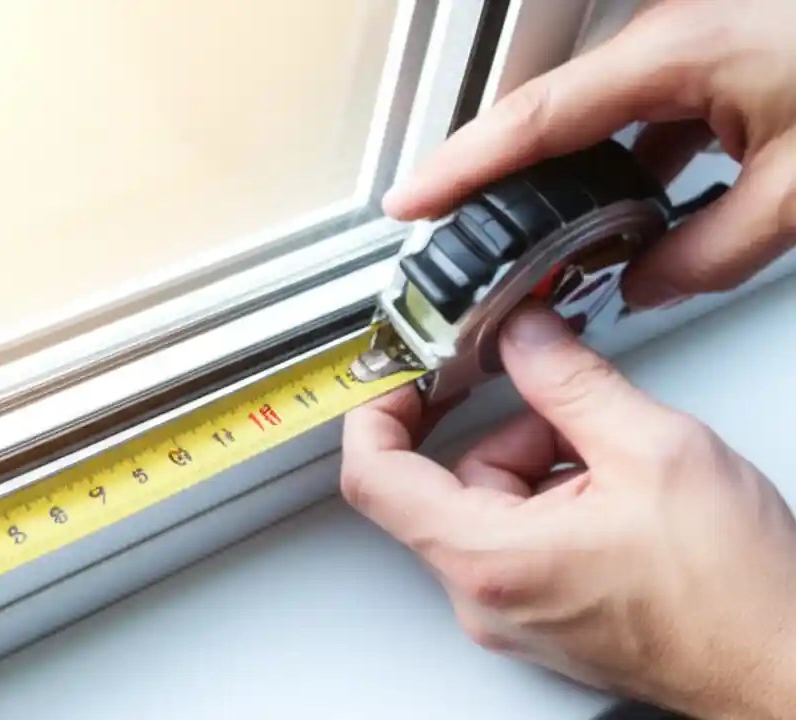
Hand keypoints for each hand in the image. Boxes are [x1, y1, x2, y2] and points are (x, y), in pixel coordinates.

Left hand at [340, 305, 795, 718]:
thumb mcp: (654, 451)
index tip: (400, 372)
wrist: (779, 669)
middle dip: (509, 433)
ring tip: (620, 471)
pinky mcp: (539, 614)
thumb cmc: (734, 597)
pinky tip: (619, 499)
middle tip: (571, 415)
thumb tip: (523, 333)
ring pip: (488, 505)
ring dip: (542, 465)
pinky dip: (555, 499)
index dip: (376, 410)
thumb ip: (571, 381)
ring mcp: (510, 610)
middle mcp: (484, 595)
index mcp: (491, 558)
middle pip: (447, 483)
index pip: (375, 477)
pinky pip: (515, 536)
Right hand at [383, 0, 795, 309]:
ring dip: (563, 183)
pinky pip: (637, 122)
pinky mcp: (710, 66)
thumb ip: (705, 254)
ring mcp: (686, 50)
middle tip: (460, 240)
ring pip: (592, 123)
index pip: (532, 119)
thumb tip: (645, 281)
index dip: (460, 166)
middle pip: (548, 118)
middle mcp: (666, 43)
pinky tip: (627, 216)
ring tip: (538, 243)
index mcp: (672, 55)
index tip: (409, 202)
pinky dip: (619, 172)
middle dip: (497, 181)